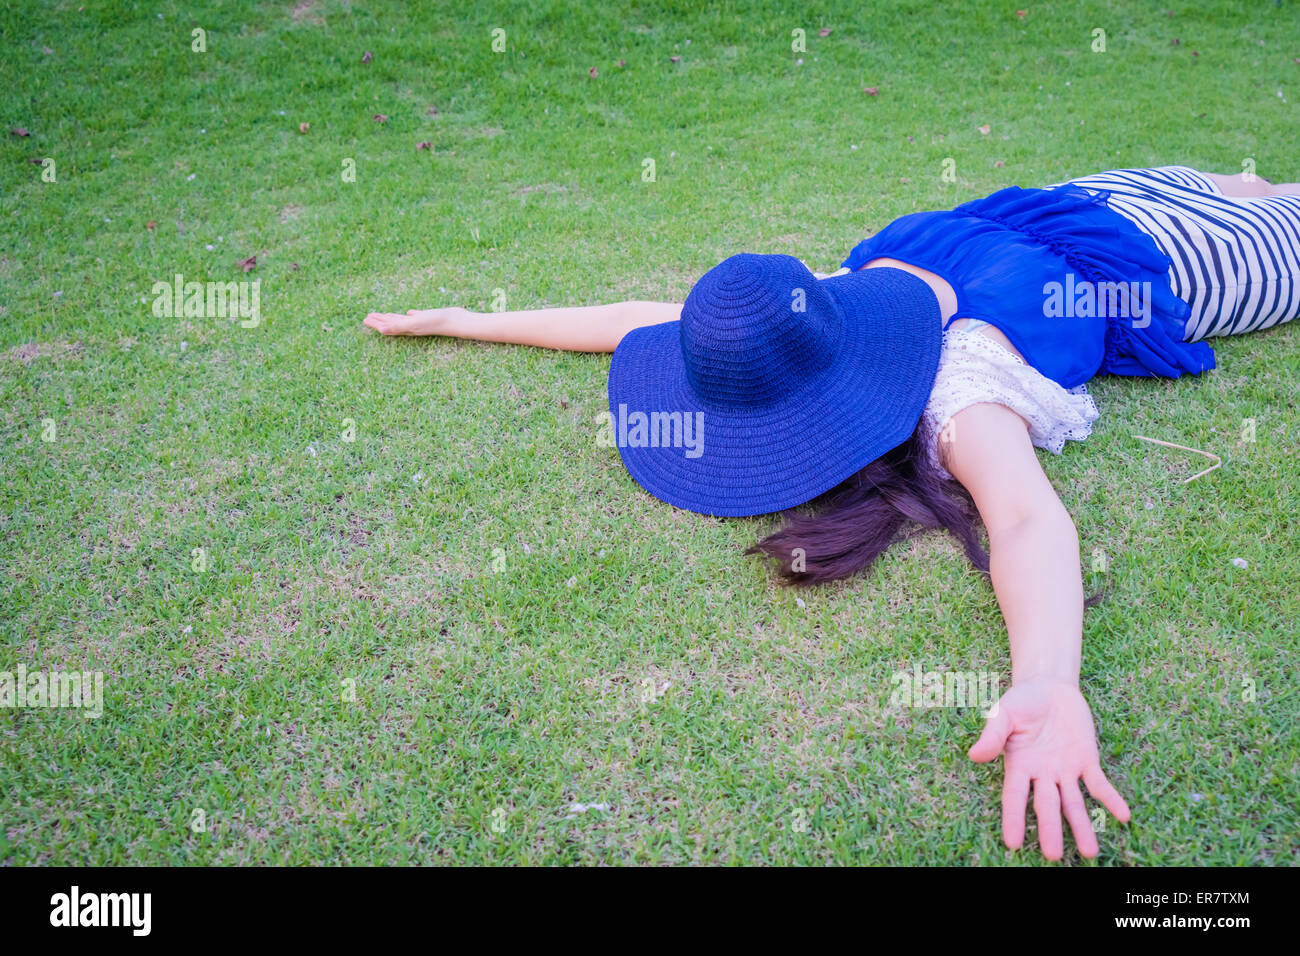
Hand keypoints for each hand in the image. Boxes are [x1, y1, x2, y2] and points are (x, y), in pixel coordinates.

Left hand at [362, 307, 469, 335]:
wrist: (457, 321)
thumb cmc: (436, 322)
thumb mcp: (414, 323)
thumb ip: (397, 326)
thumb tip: (380, 330)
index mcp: (407, 328)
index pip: (387, 326)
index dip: (376, 323)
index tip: (366, 320)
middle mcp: (412, 326)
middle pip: (392, 324)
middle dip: (380, 321)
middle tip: (369, 317)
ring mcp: (420, 322)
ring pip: (402, 320)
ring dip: (392, 318)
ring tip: (384, 315)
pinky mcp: (429, 316)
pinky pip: (415, 316)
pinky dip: (409, 315)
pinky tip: (408, 313)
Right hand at [969, 679, 1129, 859]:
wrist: (1049, 687)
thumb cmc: (1022, 701)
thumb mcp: (1003, 713)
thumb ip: (992, 735)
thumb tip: (974, 756)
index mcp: (1019, 765)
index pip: (1014, 797)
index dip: (1014, 818)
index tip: (1013, 844)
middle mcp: (1042, 774)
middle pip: (1047, 805)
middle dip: (1050, 829)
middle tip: (1053, 856)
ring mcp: (1066, 770)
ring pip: (1074, 803)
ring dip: (1082, 826)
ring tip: (1091, 853)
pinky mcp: (1087, 760)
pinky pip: (1099, 784)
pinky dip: (1111, 799)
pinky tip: (1123, 816)